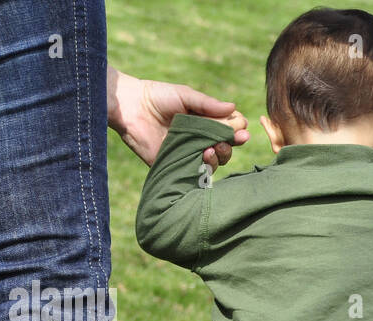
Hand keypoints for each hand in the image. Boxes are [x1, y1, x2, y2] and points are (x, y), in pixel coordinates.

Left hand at [107, 67, 250, 165]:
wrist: (130, 107)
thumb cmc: (157, 96)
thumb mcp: (185, 95)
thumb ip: (208, 104)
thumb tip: (234, 108)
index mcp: (205, 122)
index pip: (229, 129)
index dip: (237, 129)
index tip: (242, 126)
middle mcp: (199, 139)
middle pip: (225, 147)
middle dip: (233, 144)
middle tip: (238, 138)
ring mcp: (189, 154)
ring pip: (215, 162)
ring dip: (221, 156)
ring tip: (214, 147)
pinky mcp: (177, 166)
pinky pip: (196, 173)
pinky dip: (205, 168)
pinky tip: (205, 156)